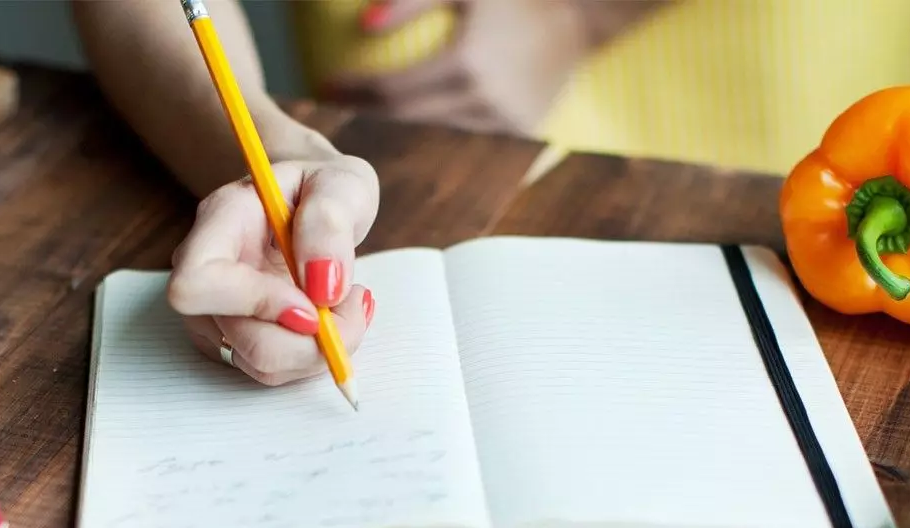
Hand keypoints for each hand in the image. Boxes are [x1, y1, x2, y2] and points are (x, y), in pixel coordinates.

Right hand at [167, 154, 379, 385]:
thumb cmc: (322, 189)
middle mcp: (205, 270)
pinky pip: (276, 370)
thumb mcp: (342, 185)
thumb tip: (323, 285)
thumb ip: (329, 223)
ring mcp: (215, 310)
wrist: (311, 202)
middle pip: (239, 338)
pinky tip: (334, 318)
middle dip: (309, 340)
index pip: (198, 282)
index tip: (313, 304)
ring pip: (262, 364)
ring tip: (347, 302)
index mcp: (219, 221)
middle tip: (353, 302)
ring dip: (320, 349)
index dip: (255, 304)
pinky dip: (315, 355)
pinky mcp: (237, 338)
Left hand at [327, 0, 588, 134]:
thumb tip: (363, 24)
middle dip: (370, 106)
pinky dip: (446, 112)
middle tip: (340, 95)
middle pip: (408, 114)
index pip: (392, 91)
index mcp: (467, 64)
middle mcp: (484, 100)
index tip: (324, 87)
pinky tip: (431, 98)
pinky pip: (469, 124)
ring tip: (379, 97)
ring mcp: (505, 119)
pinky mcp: (521, 128)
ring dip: (407, 112)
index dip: (354, 91)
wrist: (585, 17)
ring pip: (439, 123)